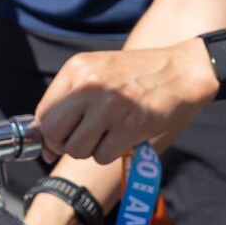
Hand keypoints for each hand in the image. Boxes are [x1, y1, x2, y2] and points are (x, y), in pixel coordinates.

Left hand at [36, 42, 216, 163]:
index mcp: (77, 68)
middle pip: (55, 134)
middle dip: (66, 144)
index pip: (43, 113)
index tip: (57, 142)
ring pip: (77, 150)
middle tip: (85, 138)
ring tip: (109, 132)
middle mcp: (90, 85)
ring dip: (92, 149)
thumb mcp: (98, 72)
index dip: (47, 134)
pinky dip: (112, 152)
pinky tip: (125, 135)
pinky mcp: (131, 125)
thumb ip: (70, 101)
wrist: (182, 70)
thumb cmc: (137, 74)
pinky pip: (103, 156)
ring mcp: (110, 106)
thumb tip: (45, 148)